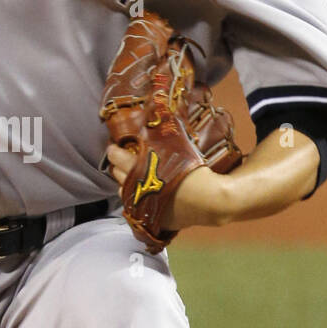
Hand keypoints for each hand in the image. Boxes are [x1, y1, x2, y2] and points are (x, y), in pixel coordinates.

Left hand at [106, 145, 230, 228]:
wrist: (212, 201)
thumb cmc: (198, 170)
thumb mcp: (183, 146)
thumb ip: (168, 134)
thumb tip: (162, 109)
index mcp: (141, 168)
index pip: (117, 157)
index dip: (114, 151)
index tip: (114, 147)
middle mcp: (138, 187)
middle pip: (118, 174)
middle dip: (118, 166)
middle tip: (122, 159)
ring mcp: (144, 205)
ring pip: (124, 192)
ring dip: (125, 183)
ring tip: (132, 176)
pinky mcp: (153, 218)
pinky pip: (136, 207)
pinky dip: (136, 199)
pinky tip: (143, 193)